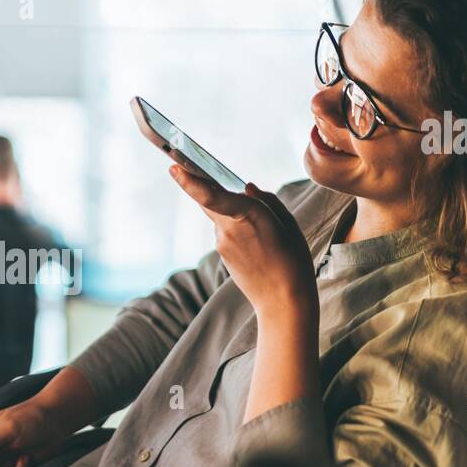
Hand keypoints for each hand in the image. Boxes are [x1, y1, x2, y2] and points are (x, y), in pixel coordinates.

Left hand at [169, 166, 316, 323]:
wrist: (283, 300)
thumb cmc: (292, 260)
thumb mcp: (288, 224)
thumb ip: (266, 201)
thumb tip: (247, 188)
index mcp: (248, 215)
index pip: (212, 196)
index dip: (190, 182)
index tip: (173, 168)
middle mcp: (229, 229)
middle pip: (209, 199)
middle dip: (200, 184)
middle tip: (193, 166)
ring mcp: (223, 243)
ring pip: (219, 214)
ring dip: (230, 210)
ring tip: (258, 225)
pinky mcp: (222, 254)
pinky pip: (225, 230)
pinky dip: (235, 227)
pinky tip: (254, 239)